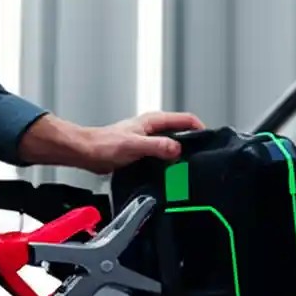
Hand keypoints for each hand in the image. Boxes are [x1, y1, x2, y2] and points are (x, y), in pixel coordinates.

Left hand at [18, 111, 204, 174]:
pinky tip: (170, 175)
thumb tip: (176, 149)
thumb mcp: (134, 145)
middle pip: (183, 134)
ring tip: (187, 171)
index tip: (210, 143)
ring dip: (180, 157)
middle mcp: (153, 128)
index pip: (187, 120)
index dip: (201, 130)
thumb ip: (156, 146)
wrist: (86, 152)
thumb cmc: (103, 144)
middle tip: (200, 162)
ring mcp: (148, 140)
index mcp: (154, 121)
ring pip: (173, 146)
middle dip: (193, 146)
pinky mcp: (143, 152)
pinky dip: (168, 164)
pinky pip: (162, 157)